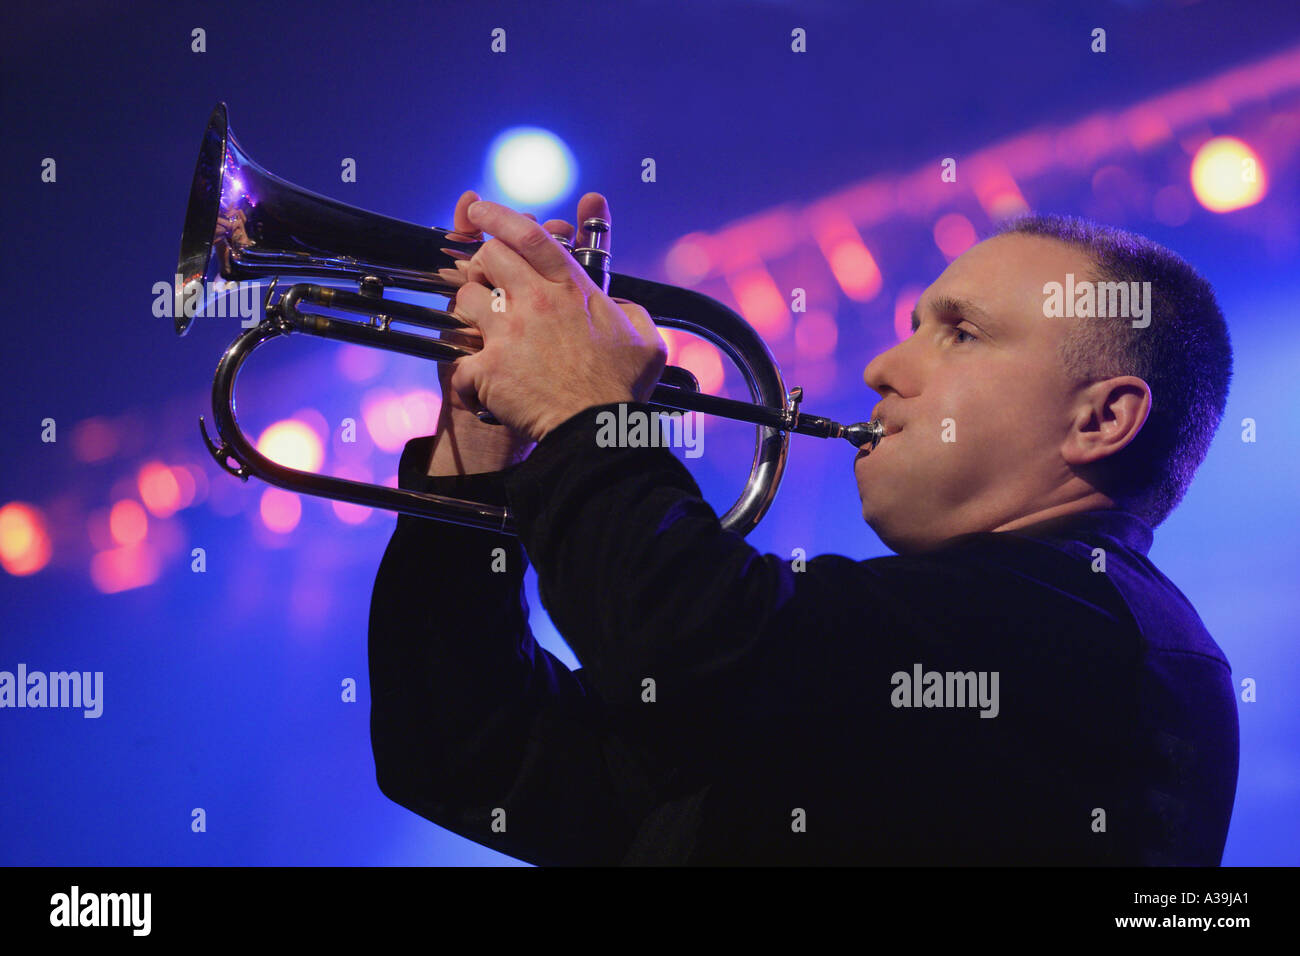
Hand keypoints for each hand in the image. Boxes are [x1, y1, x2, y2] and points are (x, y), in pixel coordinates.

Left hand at [426, 191, 615, 474]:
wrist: (596, 432)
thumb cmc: (621, 389)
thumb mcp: (646, 339)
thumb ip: (630, 311)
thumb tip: (619, 304)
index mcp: (571, 290)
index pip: (529, 234)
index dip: (499, 216)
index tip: (479, 209)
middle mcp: (535, 302)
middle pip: (488, 257)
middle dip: (482, 264)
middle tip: (487, 281)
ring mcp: (508, 334)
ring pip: (464, 299)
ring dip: (469, 314)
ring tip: (482, 332)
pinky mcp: (488, 368)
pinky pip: (459, 361)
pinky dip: (466, 377)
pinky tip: (480, 388)